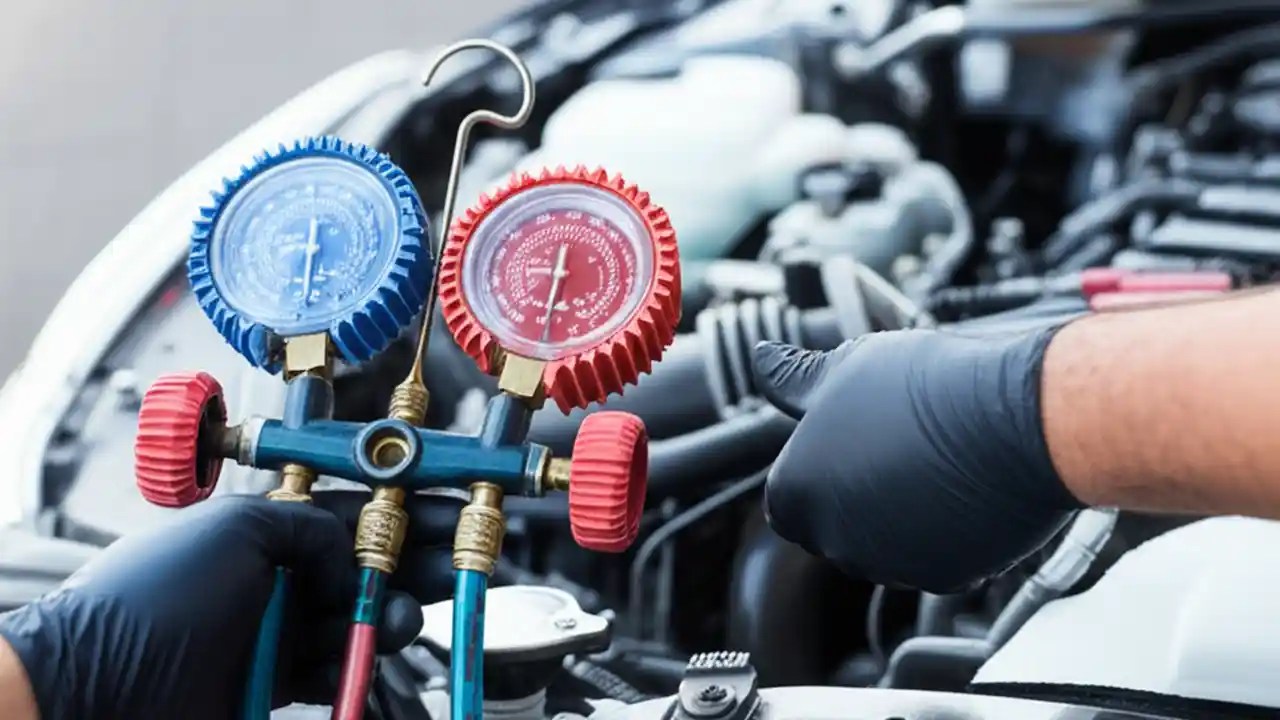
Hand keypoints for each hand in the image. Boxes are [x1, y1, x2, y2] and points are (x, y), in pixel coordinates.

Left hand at [0, 492, 457, 719]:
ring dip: (386, 618)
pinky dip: (356, 667)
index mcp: (262, 531)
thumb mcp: (236, 531)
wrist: (95, 687)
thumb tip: (345, 556)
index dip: (403, 513)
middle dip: (411, 565)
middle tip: (454, 566)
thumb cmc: (149, 598)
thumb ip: (307, 529)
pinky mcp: (269, 686)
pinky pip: (330, 673)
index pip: (349, 515)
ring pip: (351, 622)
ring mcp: (270, 634)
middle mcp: (270, 579)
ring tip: (400, 621)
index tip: (450, 513)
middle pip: (361, 568)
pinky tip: (370, 659)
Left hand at [752, 327, 1082, 592]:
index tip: (848, 442)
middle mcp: (835, 541)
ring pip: (883, 545)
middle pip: (834, 524)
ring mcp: (890, 566)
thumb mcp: (847, 366)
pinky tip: (962, 488)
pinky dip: (945, 531)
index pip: (787, 498)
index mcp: (797, 493)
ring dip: (900, 513)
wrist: (1021, 420)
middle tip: (897, 445)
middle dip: (857, 493)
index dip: (818, 468)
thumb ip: (794, 378)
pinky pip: (934, 558)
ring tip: (934, 460)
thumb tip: (763, 361)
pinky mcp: (946, 579)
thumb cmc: (929, 389)